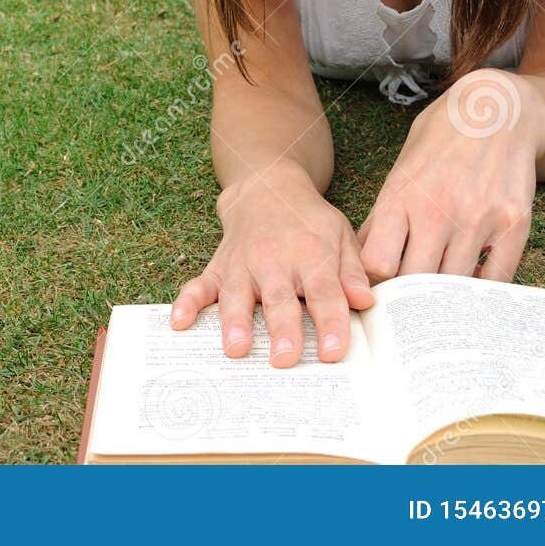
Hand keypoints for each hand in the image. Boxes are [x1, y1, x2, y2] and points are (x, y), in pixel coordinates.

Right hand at [171, 161, 374, 366]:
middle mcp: (274, 260)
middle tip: (284, 358)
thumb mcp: (340, 236)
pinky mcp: (218, 267)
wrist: (267, 187)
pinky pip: (199, 285)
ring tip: (236, 348)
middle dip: (281, 328)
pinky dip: (187, 302)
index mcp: (311, 254)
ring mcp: (242, 264)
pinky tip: (179, 322)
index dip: (330, 322)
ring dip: (235, 321)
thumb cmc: (309, 222)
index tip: (334, 352)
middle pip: (279, 298)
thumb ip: (352, 271)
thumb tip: (365, 301)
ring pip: (237, 295)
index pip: (324, 292)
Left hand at [357, 69, 544, 283]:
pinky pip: (497, 280)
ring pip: (455, 285)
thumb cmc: (439, 141)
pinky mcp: (514, 225)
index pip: (377, 263)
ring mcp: (479, 219)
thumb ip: (382, 217)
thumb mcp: (400, 171)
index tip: (378, 286)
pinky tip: (472, 286)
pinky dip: (482, 291)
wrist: (495, 111)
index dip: (374, 282)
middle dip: (409, 297)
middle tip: (408, 304)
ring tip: (438, 300)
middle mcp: (439, 211)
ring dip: (445, 297)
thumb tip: (360, 262)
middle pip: (416, 282)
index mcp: (402, 198)